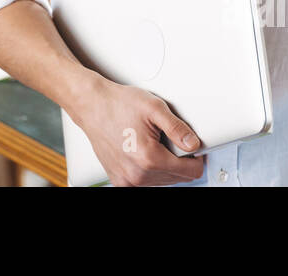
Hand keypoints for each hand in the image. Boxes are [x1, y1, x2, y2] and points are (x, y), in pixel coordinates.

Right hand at [71, 73, 205, 186]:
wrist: (91, 105)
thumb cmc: (118, 104)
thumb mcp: (154, 108)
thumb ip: (177, 128)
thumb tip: (194, 144)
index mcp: (150, 159)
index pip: (191, 172)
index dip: (197, 158)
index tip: (192, 147)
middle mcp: (137, 175)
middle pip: (178, 178)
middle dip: (179, 161)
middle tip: (168, 139)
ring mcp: (127, 180)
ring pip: (162, 182)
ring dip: (165, 166)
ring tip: (153, 143)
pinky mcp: (119, 180)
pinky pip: (146, 183)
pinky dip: (150, 171)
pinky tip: (143, 153)